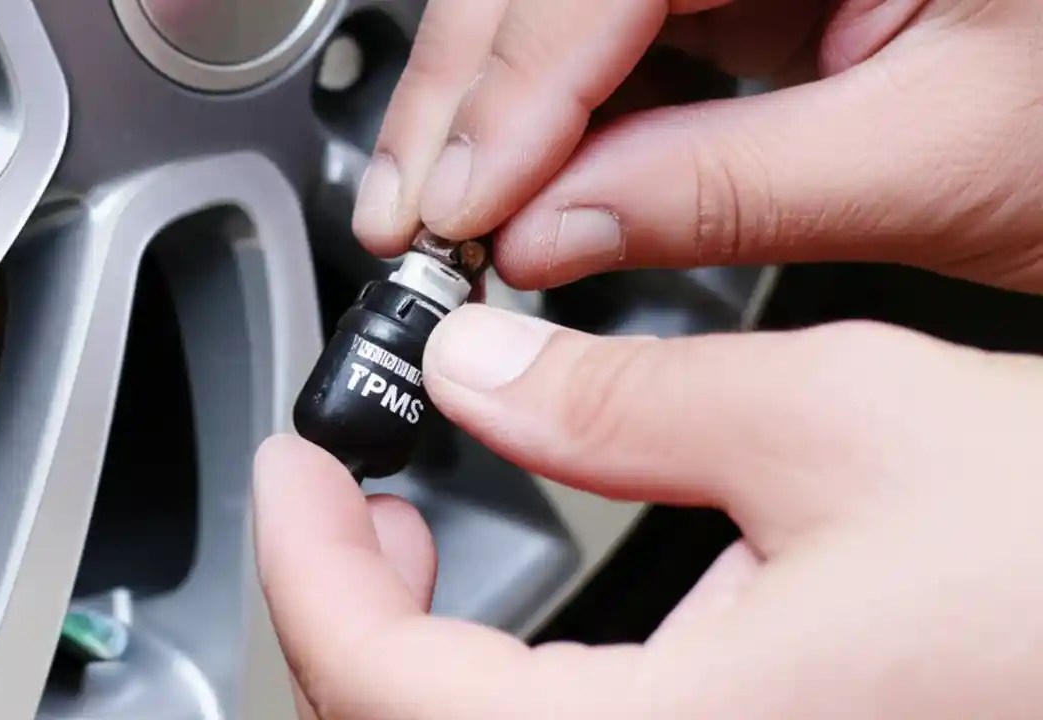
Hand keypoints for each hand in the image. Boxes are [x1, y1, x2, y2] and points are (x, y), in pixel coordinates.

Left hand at [255, 305, 1042, 718]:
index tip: (294, 475)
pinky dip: (499, 695)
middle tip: (340, 503)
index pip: (384, 688)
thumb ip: (621, 398)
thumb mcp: (837, 423)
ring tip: (406, 544)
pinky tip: (530, 631)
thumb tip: (479, 376)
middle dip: (343, 613)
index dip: (307, 563)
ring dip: (409, 659)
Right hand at [352, 0, 1042, 291]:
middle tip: (413, 213)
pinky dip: (565, 104)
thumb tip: (548, 231)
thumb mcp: (934, 163)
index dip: (516, 92)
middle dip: (472, 91)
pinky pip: (623, 21)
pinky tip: (526, 172)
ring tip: (445, 204)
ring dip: (497, 99)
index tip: (456, 211)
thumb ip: (721, 191)